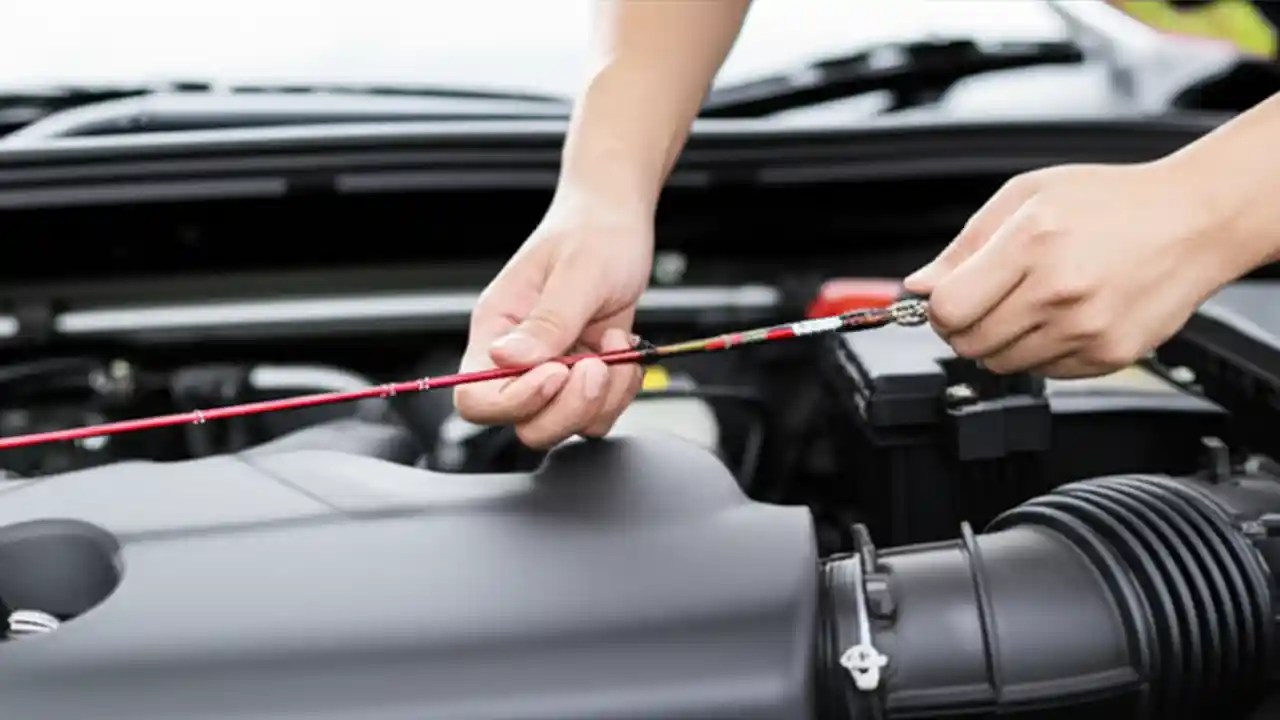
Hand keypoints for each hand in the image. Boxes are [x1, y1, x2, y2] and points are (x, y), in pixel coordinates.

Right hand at [453, 190, 652, 448]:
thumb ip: (547, 321)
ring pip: (565, 426)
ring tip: (615, 346)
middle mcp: (518, 359)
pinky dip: (619, 393)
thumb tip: (505, 360)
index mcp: (496, 329)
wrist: (618, 223)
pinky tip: (625, 353)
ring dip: (601, 398)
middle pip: (524, 425)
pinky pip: (597, 414)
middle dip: (568, 407)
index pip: (476, 397)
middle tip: (597, 363)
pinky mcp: (584, 378)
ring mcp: (553, 372)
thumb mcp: (576, 271)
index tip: (556, 372)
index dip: (514, 400)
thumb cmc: (592, 233)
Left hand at [902, 160, 1246, 377]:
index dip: (937, 306)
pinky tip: (1063, 316)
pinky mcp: (1108, 356)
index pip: (947, 308)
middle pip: (968, 344)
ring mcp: (1086, 330)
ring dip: (1002, 340)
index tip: (946, 297)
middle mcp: (1059, 292)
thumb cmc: (1113, 202)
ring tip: (1032, 302)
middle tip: (988, 299)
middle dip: (964, 326)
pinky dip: (1040, 350)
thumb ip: (964, 247)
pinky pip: (1043, 372)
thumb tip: (918, 288)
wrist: (1196, 221)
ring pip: (1002, 365)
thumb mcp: (1027, 197)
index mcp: (1032, 244)